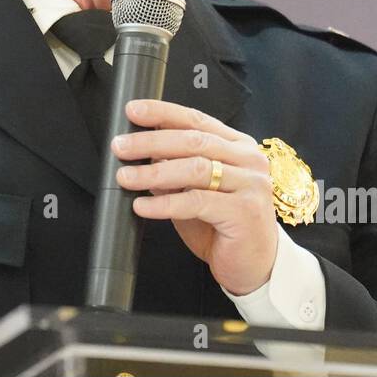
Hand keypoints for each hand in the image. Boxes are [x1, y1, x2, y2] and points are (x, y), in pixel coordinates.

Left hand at [111, 98, 278, 295]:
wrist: (255, 266)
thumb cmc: (224, 227)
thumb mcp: (195, 192)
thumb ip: (175, 172)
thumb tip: (141, 155)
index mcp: (238, 146)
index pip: (197, 120)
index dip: (163, 113)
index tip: (134, 111)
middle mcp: (249, 160)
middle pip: (193, 141)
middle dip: (151, 141)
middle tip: (121, 146)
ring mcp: (251, 184)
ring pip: (195, 168)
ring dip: (154, 172)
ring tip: (125, 176)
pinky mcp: (245, 211)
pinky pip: (196, 202)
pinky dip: (165, 203)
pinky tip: (143, 206)